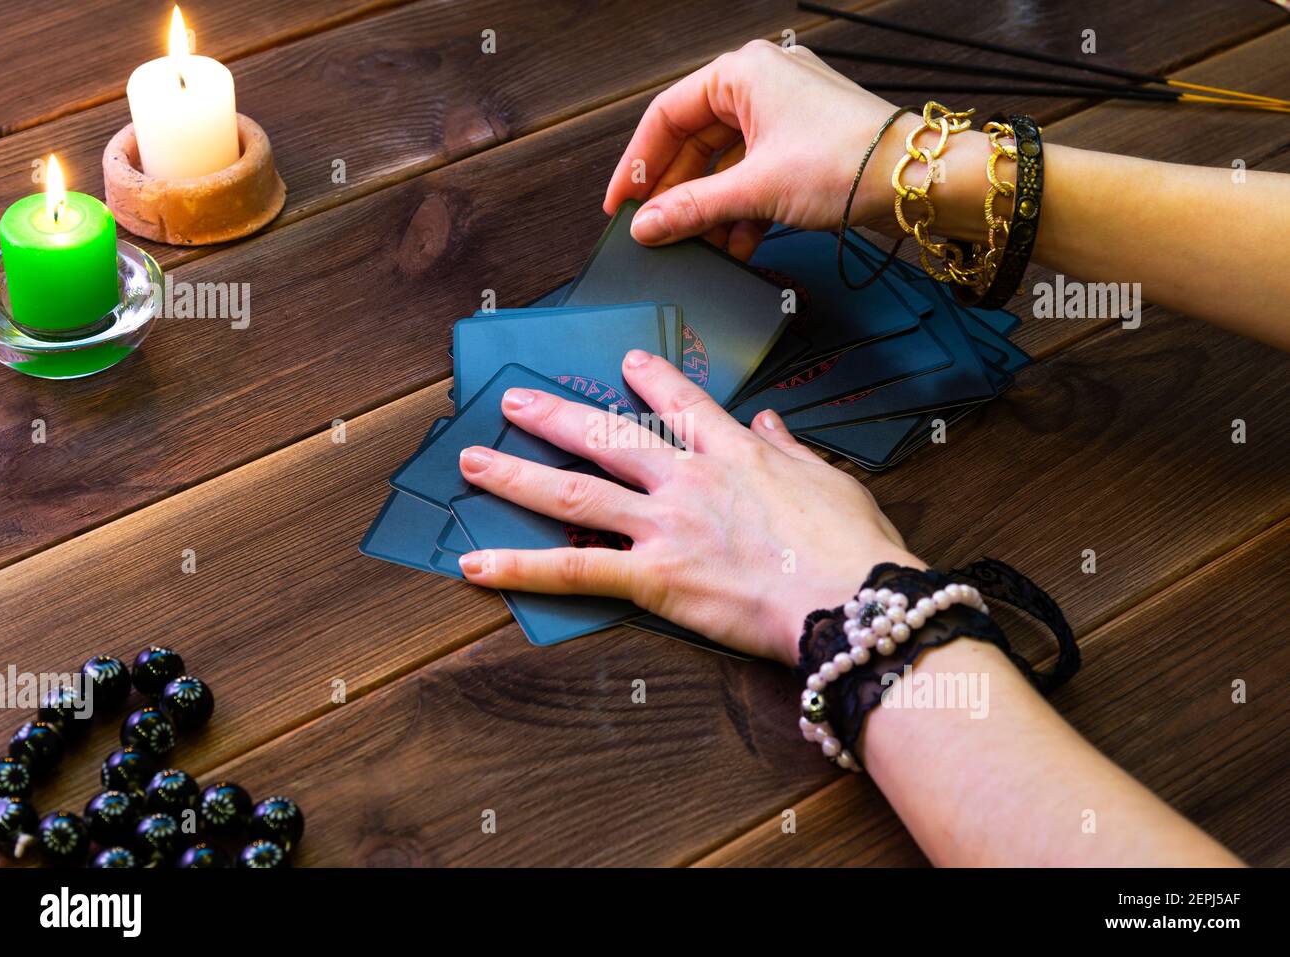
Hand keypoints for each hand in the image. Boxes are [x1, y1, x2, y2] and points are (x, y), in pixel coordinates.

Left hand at [456, 350, 921, 664]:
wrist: (852, 598)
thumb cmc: (852, 546)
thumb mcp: (829, 480)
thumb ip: (790, 448)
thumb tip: (769, 420)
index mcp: (734, 453)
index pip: (683, 405)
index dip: (652, 379)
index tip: (627, 361)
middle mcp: (688, 480)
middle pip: (607, 437)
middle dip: (555, 416)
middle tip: (513, 400)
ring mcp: (665, 525)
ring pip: (574, 492)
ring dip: (516, 474)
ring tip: (471, 460)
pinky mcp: (653, 577)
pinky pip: (575, 571)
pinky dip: (521, 568)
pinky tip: (476, 564)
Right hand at [604, 39, 993, 258]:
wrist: (916, 181)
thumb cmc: (849, 160)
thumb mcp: (756, 189)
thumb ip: (692, 208)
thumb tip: (647, 225)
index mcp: (743, 74)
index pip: (666, 116)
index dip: (638, 165)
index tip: (621, 204)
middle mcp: (761, 86)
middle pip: (694, 144)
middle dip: (678, 195)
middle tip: (656, 233)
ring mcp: (782, 117)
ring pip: (724, 166)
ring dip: (710, 210)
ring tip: (699, 245)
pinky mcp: (800, 148)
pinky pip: (753, 178)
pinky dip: (740, 211)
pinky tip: (734, 243)